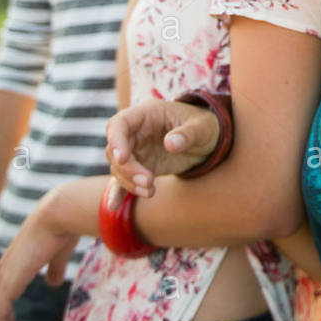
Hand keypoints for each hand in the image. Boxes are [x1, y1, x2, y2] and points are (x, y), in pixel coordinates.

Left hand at [0, 184, 87, 320]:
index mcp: (14, 263)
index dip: (8, 312)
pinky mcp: (9, 283)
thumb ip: (54, 269)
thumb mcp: (57, 254)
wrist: (57, 215)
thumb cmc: (62, 228)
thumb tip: (54, 283)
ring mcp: (4, 277)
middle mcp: (4, 271)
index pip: (3, 294)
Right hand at [106, 97, 220, 197]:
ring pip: (119, 168)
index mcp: (147, 114)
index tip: (122, 159)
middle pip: (115, 150)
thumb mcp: (202, 127)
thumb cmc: (204, 126)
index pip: (119, 124)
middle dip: (128, 168)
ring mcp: (136, 150)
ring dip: (130, 182)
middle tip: (148, 181)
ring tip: (151, 191)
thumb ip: (187, 134)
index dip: (116, 140)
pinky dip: (118, 192)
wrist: (207, 140)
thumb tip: (170, 145)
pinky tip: (113, 206)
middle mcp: (136, 132)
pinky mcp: (141, 167)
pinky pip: (124, 180)